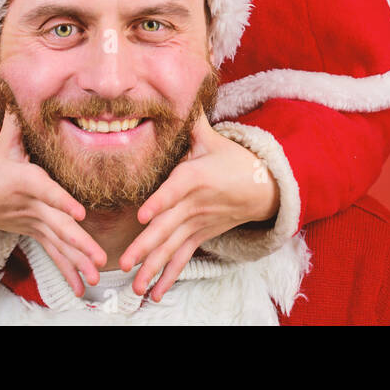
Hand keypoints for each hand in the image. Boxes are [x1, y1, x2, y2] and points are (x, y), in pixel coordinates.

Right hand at [0, 112, 106, 296]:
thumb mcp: (1, 143)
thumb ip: (16, 121)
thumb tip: (18, 90)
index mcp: (24, 181)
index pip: (45, 191)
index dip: (61, 201)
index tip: (79, 213)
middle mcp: (30, 206)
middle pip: (57, 226)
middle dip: (80, 243)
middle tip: (100, 258)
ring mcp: (32, 223)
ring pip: (58, 244)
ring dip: (77, 261)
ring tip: (96, 276)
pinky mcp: (34, 233)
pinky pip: (53, 254)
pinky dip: (68, 270)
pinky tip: (83, 288)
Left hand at [119, 114, 280, 300]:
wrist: (264, 187)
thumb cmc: (234, 160)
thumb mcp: (213, 140)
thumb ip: (192, 123)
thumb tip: (181, 95)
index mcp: (196, 178)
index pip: (176, 190)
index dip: (160, 201)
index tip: (143, 215)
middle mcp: (195, 204)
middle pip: (168, 227)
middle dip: (146, 246)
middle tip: (125, 262)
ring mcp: (198, 224)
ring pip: (173, 248)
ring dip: (153, 269)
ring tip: (134, 287)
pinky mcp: (201, 236)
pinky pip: (183, 259)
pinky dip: (169, 276)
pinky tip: (154, 294)